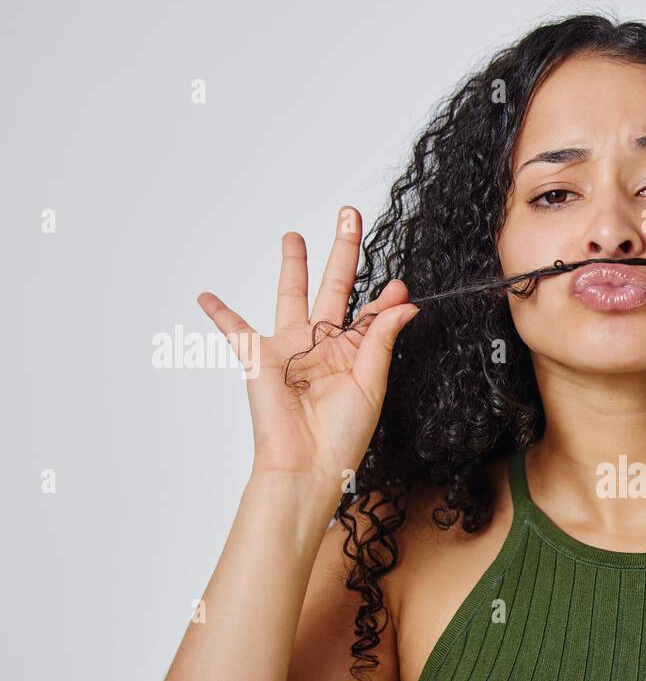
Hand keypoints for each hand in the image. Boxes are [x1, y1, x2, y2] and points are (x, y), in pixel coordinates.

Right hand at [196, 206, 418, 487]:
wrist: (307, 464)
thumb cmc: (343, 433)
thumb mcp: (371, 382)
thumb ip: (382, 337)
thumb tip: (405, 301)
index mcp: (354, 352)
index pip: (371, 313)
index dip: (386, 296)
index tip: (399, 283)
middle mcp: (323, 344)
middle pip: (334, 286)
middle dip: (342, 251)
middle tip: (349, 215)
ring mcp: (291, 347)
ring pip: (291, 294)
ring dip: (293, 265)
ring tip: (293, 236)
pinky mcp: (259, 357)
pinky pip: (233, 329)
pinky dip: (218, 312)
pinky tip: (205, 295)